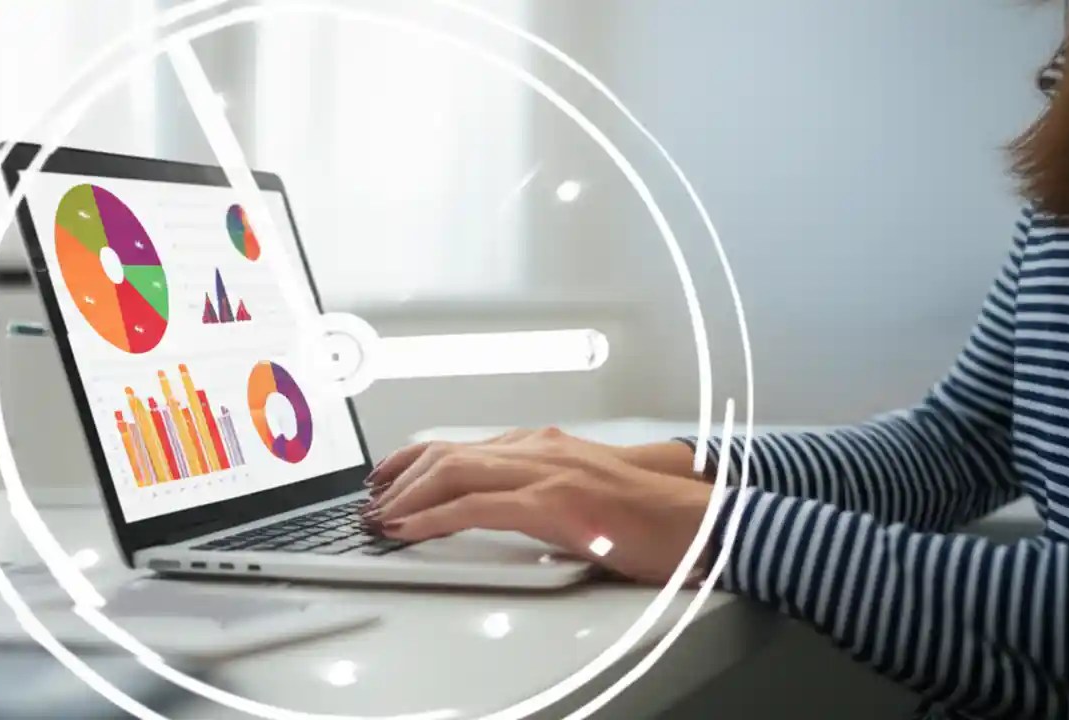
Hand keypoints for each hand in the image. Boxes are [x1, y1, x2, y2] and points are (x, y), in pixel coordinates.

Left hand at [361, 428, 714, 584]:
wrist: (698, 521)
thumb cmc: (649, 516)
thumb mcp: (585, 494)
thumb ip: (542, 492)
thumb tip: (501, 506)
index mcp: (546, 446)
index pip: (464, 445)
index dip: (416, 460)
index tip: (386, 476)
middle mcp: (540, 449)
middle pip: (448, 453)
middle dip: (399, 477)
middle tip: (370, 501)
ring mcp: (545, 472)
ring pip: (453, 473)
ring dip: (407, 498)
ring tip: (380, 519)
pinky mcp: (553, 503)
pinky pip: (474, 507)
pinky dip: (432, 519)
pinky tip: (409, 531)